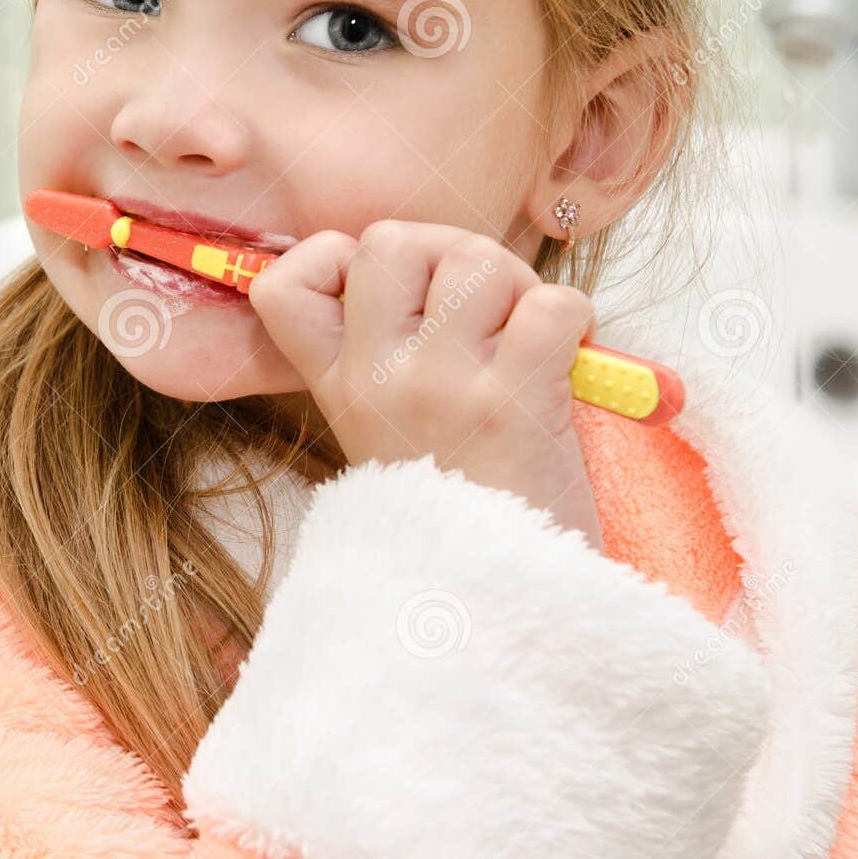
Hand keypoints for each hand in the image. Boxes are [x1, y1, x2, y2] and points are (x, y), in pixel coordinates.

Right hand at [249, 219, 602, 542]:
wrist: (498, 617)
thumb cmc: (462, 517)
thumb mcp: (390, 438)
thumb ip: (395, 356)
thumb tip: (449, 266)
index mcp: (338, 387)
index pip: (283, 284)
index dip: (331, 256)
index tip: (381, 291)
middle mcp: (376, 380)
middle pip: (391, 241)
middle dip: (450, 253)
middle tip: (482, 309)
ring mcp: (440, 389)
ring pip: (476, 260)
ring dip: (518, 286)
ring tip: (526, 342)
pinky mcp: (512, 404)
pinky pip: (549, 304)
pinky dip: (574, 320)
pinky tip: (567, 365)